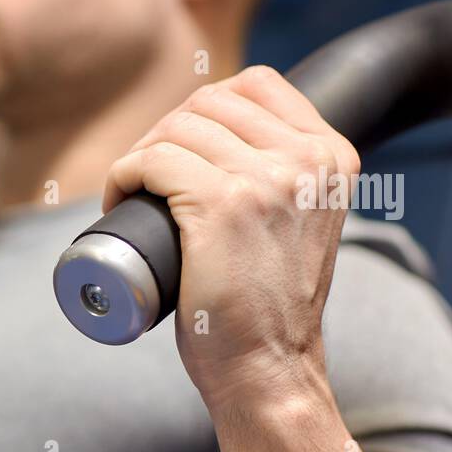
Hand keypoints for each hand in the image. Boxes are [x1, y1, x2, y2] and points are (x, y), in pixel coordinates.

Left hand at [102, 65, 359, 413]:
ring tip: (132, 193)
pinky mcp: (222, 204)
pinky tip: (119, 199)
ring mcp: (267, 179)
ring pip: (177, 129)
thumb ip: (289, 181)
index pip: (255, 84)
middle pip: (209, 102)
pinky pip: (153, 160)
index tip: (179, 150)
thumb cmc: (268, 306)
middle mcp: (307, 159)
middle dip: (166, 132)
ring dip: (140, 154)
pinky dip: (124, 174)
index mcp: (332, 155)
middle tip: (146, 179)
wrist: (269, 367)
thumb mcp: (302, 224)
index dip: (203, 109)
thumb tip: (227, 143)